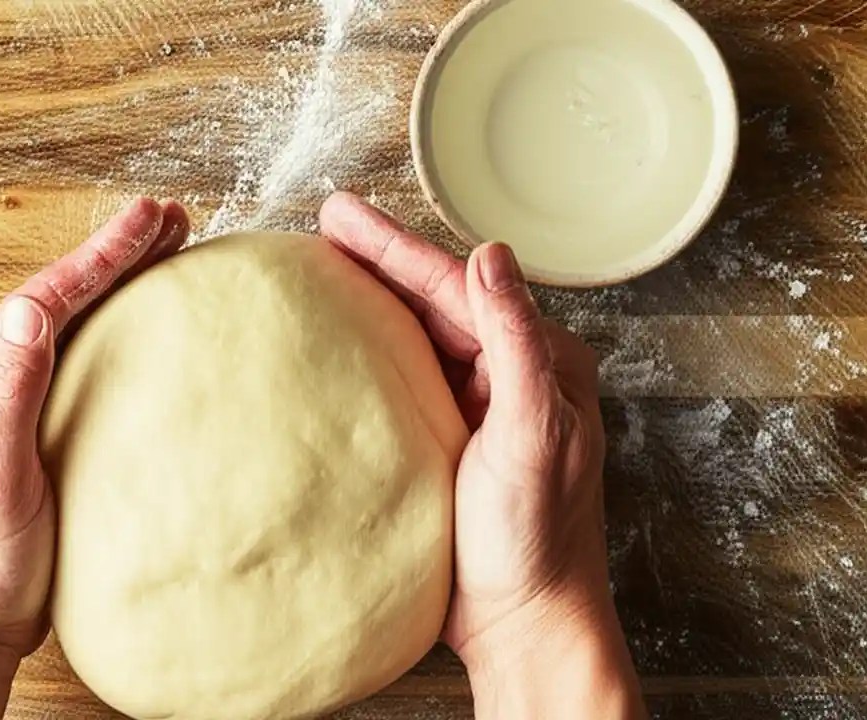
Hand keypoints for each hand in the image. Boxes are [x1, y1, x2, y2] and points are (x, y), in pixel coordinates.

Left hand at [0, 197, 188, 718]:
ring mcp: (1, 404)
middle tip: (171, 217)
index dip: (100, 257)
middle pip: (57, 301)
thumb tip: (29, 306)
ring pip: (68, 327)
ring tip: (164, 248)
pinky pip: (74, 365)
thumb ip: (10, 389)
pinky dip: (112, 333)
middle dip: (115, 256)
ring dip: (117, 286)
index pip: (41, 302)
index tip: (149, 219)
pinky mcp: (26, 430)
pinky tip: (138, 321)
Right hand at [319, 193, 643, 718]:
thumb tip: (493, 254)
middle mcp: (512, 376)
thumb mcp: (533, 433)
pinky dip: (371, 354)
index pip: (459, 288)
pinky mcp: (449, 443)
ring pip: (419, 337)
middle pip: (436, 302)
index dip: (396, 249)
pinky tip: (340, 343)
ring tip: (326, 266)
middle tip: (325, 225)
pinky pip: (404, 381)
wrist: (523, 623)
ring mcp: (478, 410)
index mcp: (542, 362)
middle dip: (379, 262)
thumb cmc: (538, 537)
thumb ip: (517, 343)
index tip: (342, 215)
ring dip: (374, 301)